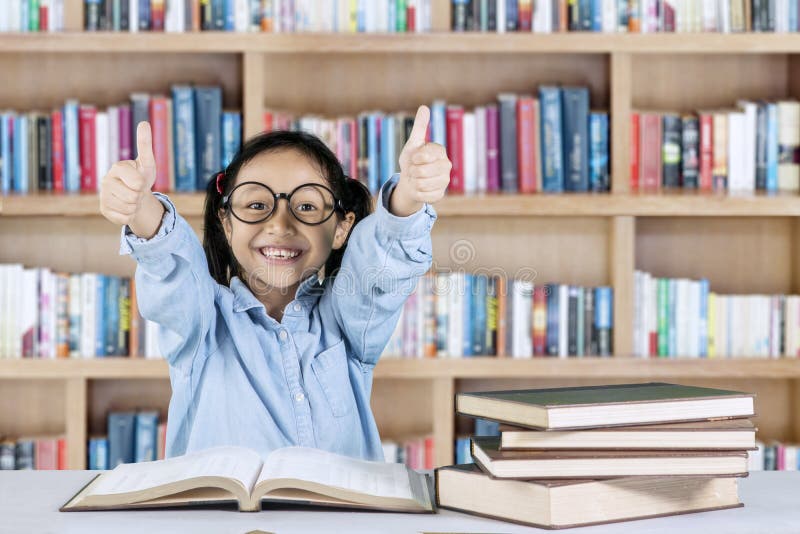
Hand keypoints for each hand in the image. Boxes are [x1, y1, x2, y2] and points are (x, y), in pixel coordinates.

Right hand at [99, 121, 163, 237]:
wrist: (137, 196)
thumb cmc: (142, 177)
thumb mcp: (147, 162)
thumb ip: (145, 144)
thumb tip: (144, 122)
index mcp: (117, 167)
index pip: (137, 183)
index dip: (142, 185)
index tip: (139, 180)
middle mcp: (106, 180)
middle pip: (133, 197)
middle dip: (139, 196)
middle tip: (136, 191)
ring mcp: (103, 196)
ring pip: (129, 208)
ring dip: (135, 206)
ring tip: (132, 199)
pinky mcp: (103, 210)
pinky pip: (124, 218)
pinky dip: (129, 215)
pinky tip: (125, 208)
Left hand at [392, 105, 451, 216]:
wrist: (410, 180)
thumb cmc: (412, 160)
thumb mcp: (413, 143)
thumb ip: (420, 127)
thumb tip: (424, 107)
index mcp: (440, 151)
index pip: (424, 155)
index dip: (414, 158)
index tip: (414, 158)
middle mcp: (446, 165)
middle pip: (422, 172)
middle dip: (412, 172)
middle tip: (413, 170)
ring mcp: (445, 181)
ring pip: (421, 184)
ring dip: (413, 182)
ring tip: (415, 179)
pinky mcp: (440, 194)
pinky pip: (422, 195)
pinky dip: (416, 193)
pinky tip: (418, 189)